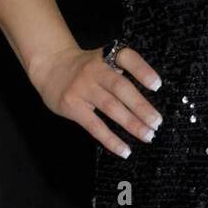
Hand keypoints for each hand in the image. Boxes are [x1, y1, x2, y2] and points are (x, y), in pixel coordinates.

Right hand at [30, 44, 162, 158]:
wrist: (50, 66)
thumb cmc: (85, 68)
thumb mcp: (102, 60)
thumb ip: (120, 72)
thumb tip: (148, 102)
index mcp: (106, 56)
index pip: (127, 58)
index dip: (143, 71)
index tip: (157, 86)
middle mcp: (95, 70)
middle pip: (121, 87)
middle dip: (141, 106)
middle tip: (157, 122)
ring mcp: (82, 88)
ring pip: (111, 107)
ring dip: (132, 124)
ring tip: (148, 136)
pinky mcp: (72, 106)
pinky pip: (95, 126)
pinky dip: (111, 140)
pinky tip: (125, 150)